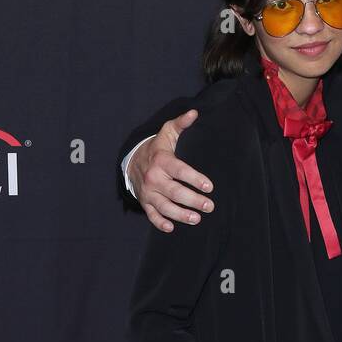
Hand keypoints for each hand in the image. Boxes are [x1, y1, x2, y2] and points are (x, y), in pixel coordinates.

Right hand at [128, 109, 214, 232]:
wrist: (131, 161)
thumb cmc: (156, 148)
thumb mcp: (166, 133)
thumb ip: (181, 124)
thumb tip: (194, 113)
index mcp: (162, 161)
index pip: (180, 171)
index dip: (195, 179)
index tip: (209, 187)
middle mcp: (154, 178)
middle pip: (175, 192)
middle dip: (193, 200)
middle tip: (209, 206)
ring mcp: (148, 192)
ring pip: (164, 206)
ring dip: (180, 215)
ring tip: (197, 219)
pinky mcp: (145, 202)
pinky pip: (151, 215)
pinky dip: (160, 223)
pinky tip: (171, 228)